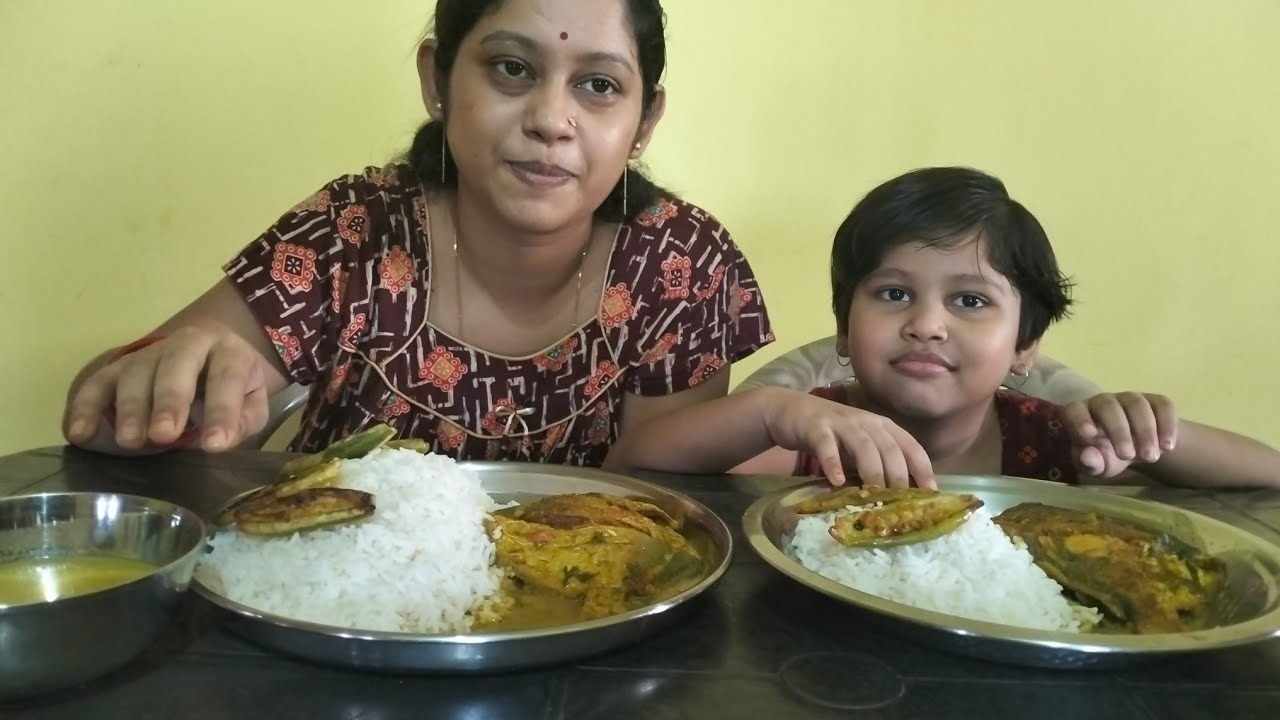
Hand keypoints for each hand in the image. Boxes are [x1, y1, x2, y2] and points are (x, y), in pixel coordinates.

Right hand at [65, 326, 272, 451]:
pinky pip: (98, 382)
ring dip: (130, 408)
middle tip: (163, 435)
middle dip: (168, 401)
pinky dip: (86, 406)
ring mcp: (150, 354)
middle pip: (175, 366)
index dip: (221, 411)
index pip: (226, 377)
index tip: (214, 445)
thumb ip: (244, 419)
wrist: (209, 357)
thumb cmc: (233, 386)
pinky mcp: (119, 367)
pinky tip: (80, 433)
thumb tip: (221, 440)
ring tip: (130, 441)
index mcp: (228, 350)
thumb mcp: (253, 401)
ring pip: (135, 374)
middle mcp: (187, 344)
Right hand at [763, 390, 934, 487]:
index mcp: (881, 426)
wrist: (788, 411)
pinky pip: (826, 445)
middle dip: (898, 475)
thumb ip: (875, 464)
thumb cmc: (830, 434)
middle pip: (890, 447)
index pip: (910, 445)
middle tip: (900, 503)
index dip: (922, 469)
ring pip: (863, 446)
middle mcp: (865, 422)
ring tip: (875, 495)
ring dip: (872, 471)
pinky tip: (836, 481)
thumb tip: (898, 498)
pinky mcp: (815, 427)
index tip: (929, 494)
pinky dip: (833, 463)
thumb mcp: (857, 446)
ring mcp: (840, 423)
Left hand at [1062, 392, 1177, 477]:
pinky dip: (1167, 425)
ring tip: (1150, 457)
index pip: (1075, 410)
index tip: (1089, 436)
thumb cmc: (1107, 456)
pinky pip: (1162, 405)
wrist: (1136, 449)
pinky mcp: (1155, 402)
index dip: (1080, 420)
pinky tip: (1167, 446)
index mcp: (1081, 414)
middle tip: (1128, 456)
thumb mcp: (1097, 465)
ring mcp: (1130, 399)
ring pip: (1137, 405)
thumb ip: (1089, 463)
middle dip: (1119, 431)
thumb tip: (1088, 457)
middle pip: (1109, 407)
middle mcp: (1103, 401)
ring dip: (1145, 431)